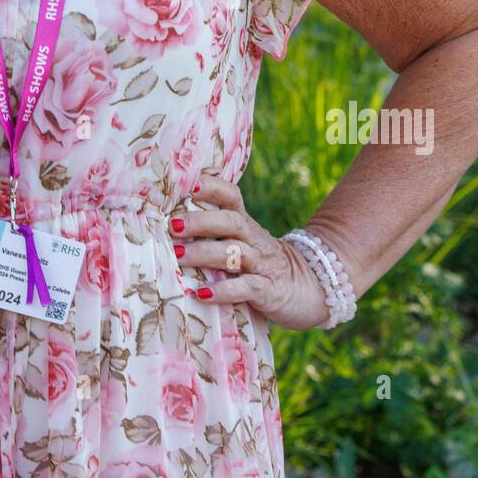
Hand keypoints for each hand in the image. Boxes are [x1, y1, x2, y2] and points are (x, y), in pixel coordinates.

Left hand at [169, 173, 331, 331]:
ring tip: (178, 256)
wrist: (311, 288)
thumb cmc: (260, 264)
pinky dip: (224, 290)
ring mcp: (263, 264)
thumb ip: (214, 232)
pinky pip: (247, 288)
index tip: (186, 183)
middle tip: (172, 226)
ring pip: (235, 252)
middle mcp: (254, 239)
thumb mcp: (242, 242)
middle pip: (230, 221)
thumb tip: (167, 223)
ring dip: (204, 253)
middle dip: (200, 221)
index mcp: (245, 224)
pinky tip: (202, 294)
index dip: (211, 186)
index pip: (230, 196)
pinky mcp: (269, 291)